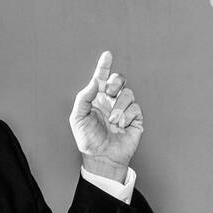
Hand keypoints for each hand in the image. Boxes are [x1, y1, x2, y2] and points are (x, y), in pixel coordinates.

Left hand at [70, 50, 143, 178]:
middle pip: (119, 80)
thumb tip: (95, 81)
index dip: (104, 66)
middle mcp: (111, 101)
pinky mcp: (135, 118)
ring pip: (127, 93)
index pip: (102, 78)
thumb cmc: (88, 140)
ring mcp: (124, 109)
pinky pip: (135, 108)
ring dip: (119, 106)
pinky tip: (121, 127)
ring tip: (113, 121)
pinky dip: (126, 117)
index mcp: (97, 99)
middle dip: (115, 82)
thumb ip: (84, 97)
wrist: (101, 157)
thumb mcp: (78, 117)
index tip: (107, 55)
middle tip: (110, 92)